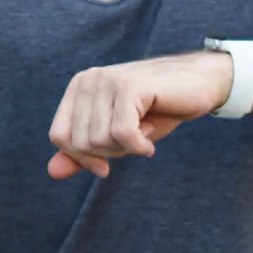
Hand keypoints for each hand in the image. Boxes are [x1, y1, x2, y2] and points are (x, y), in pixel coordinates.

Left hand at [46, 51, 231, 178]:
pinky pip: (122, 134)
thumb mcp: (115, 137)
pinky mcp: (129, 86)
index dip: (81, 158)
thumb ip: (82, 153)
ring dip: (127, 148)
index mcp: (79, 87)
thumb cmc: (157, 111)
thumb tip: (52, 172)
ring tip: (144, 130)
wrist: (200, 85)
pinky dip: (138, 146)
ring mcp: (107, 80)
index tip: (106, 163)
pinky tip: (150, 139)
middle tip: (134, 138)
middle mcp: (88, 79)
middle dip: (110, 152)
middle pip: (80, 142)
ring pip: (100, 140)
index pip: (59, 136)